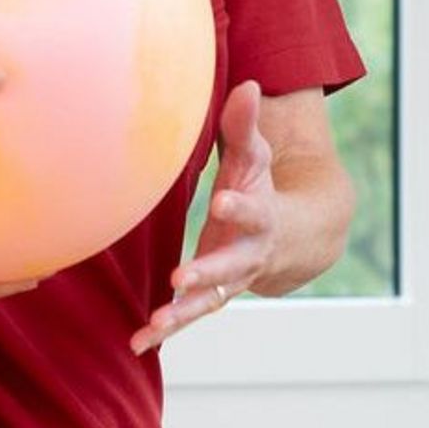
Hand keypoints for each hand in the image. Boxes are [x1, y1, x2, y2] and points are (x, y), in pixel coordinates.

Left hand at [130, 80, 272, 354]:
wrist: (290, 237)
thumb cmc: (263, 186)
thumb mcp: (257, 155)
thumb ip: (246, 124)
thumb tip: (247, 84)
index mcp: (261, 216)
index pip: (253, 210)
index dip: (240, 206)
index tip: (222, 201)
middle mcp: (248, 254)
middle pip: (231, 265)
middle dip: (208, 271)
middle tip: (182, 276)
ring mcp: (230, 279)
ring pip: (208, 301)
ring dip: (182, 313)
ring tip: (155, 324)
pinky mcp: (210, 294)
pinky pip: (189, 315)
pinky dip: (166, 330)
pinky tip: (137, 343)